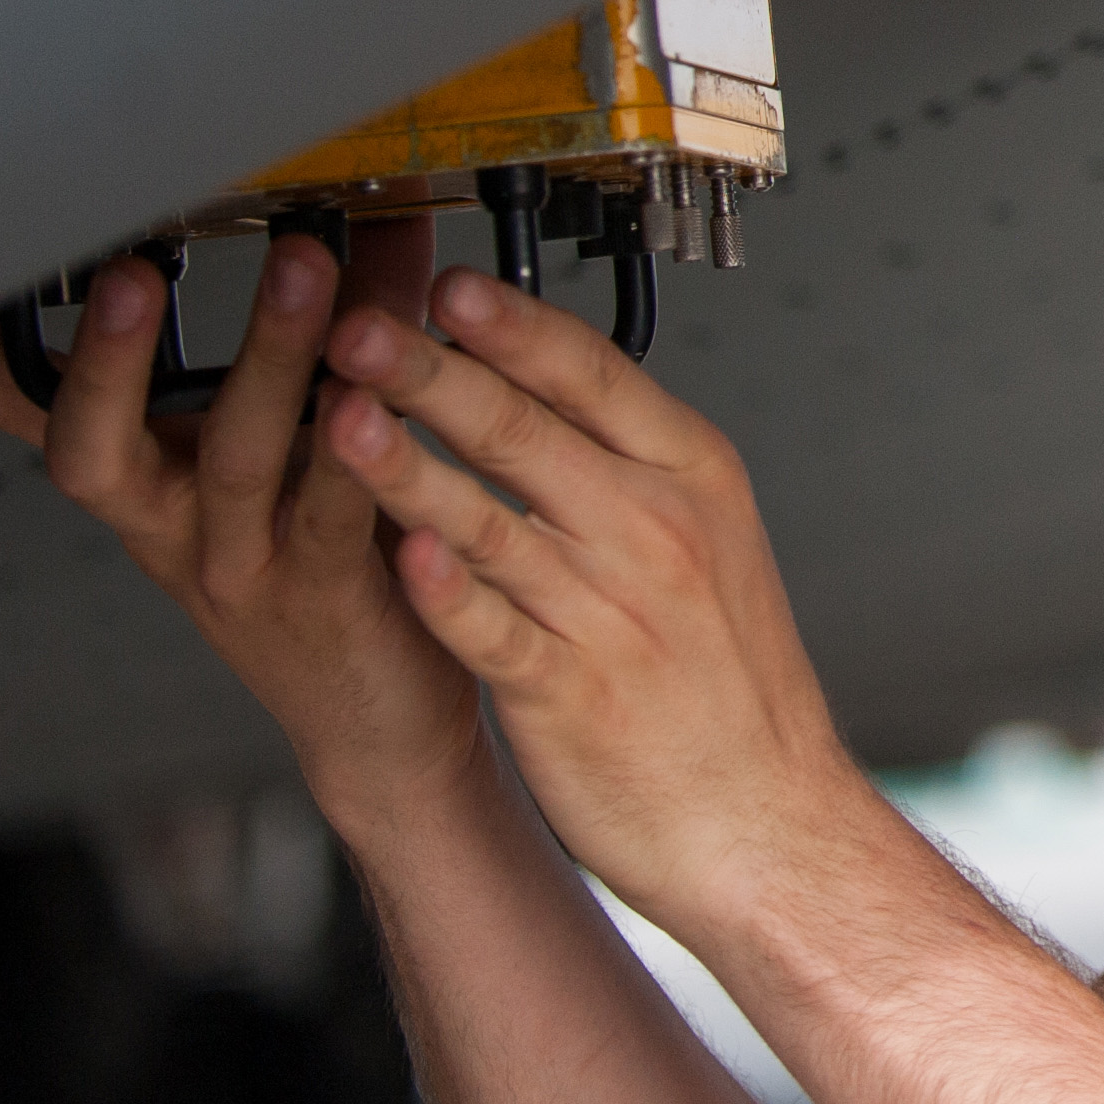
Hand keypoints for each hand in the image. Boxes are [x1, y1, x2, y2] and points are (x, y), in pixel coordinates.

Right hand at [0, 220, 483, 835]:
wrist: (377, 724)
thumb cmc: (331, 572)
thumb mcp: (295, 448)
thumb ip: (331, 335)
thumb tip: (374, 211)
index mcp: (148, 482)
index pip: (38, 418)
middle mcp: (173, 525)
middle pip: (97, 448)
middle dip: (105, 357)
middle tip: (128, 271)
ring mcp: (243, 567)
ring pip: (236, 463)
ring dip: (267, 359)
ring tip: (304, 267)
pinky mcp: (330, 596)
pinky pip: (336, 518)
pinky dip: (356, 453)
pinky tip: (378, 391)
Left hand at [313, 266, 871, 928]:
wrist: (766, 821)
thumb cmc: (731, 685)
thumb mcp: (712, 538)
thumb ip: (631, 463)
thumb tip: (545, 382)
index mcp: (691, 478)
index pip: (592, 374)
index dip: (512, 325)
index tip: (447, 282)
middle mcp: (652, 533)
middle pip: (526, 431)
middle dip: (432, 371)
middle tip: (359, 325)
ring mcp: (610, 613)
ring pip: (491, 521)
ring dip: (406, 466)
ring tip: (337, 418)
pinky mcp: (568, 695)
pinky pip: (495, 631)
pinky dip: (445, 594)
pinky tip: (399, 558)